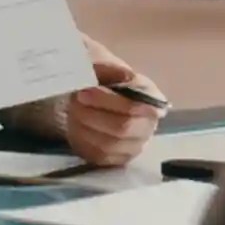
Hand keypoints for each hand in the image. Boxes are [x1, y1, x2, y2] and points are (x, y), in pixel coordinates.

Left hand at [66, 40, 165, 165]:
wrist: (94, 94)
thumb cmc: (102, 78)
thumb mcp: (104, 66)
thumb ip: (112, 69)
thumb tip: (126, 75)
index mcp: (152, 98)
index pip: (135, 107)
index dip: (108, 101)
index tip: (84, 92)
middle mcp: (148, 124)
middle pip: (122, 128)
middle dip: (94, 114)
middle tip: (74, 101)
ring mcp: (135, 144)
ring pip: (109, 144)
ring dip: (86, 127)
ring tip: (72, 111)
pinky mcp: (118, 158)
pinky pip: (100, 156)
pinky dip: (84, 141)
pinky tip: (75, 126)